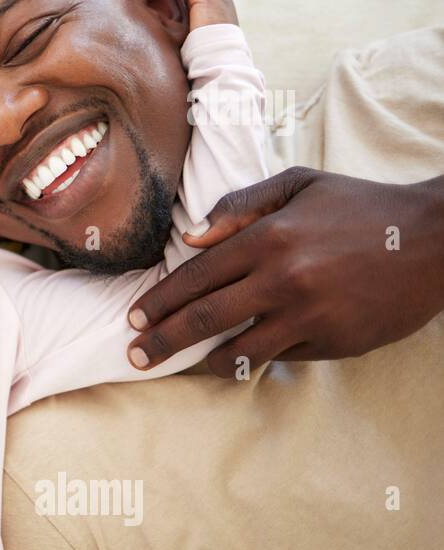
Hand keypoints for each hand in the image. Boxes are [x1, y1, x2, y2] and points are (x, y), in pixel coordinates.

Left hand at [126, 167, 443, 376]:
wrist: (436, 239)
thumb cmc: (361, 207)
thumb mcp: (300, 185)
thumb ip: (242, 205)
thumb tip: (192, 236)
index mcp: (268, 238)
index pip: (195, 277)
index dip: (160, 301)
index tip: (135, 317)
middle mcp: (283, 280)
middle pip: (204, 320)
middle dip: (163, 341)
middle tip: (136, 355)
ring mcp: (309, 316)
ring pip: (238, 351)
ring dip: (205, 361)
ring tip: (183, 364)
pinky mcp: (334, 343)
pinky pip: (281, 356)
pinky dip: (257, 357)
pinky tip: (239, 358)